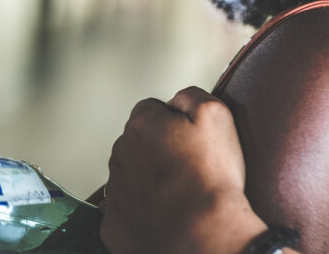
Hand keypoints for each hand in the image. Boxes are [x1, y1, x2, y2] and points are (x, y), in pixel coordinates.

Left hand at [100, 87, 268, 253]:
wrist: (202, 234)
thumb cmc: (211, 175)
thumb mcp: (215, 113)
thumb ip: (190, 94)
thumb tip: (176, 99)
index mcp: (141, 126)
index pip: (151, 108)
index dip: (175, 121)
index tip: (193, 138)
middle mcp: (120, 155)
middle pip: (139, 142)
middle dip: (159, 149)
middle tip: (190, 165)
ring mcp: (114, 192)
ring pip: (132, 174)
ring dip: (150, 178)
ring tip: (182, 191)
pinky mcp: (113, 223)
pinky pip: (128, 208)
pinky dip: (144, 209)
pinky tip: (167, 214)